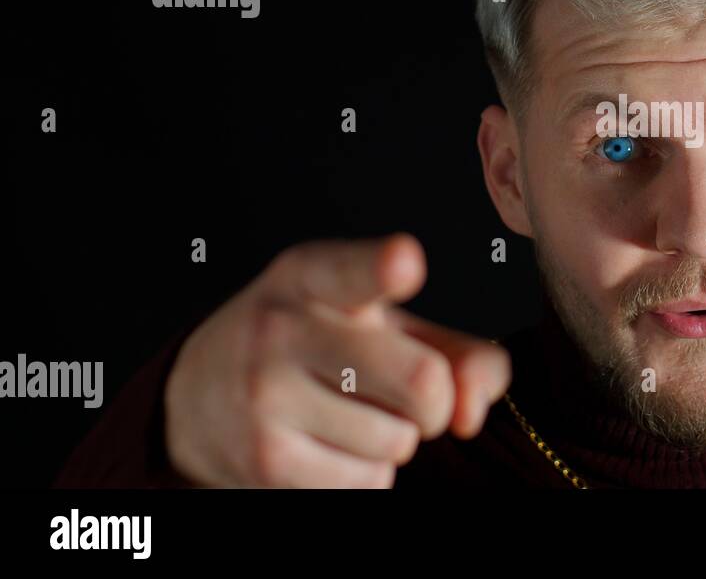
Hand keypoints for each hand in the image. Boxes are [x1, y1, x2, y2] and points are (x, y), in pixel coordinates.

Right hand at [163, 233, 510, 486]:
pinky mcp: (264, 459)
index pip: (351, 271)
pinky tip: (328, 445)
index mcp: (314, 276)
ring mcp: (266, 395)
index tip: (404, 261)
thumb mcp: (382, 323)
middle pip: (421, 380)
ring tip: (346, 412)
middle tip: (406, 393)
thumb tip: (469, 412)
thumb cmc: (323, 346)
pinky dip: (366, 474)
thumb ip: (457, 351)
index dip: (383, 267)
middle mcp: (282, 327)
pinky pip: (369, 482)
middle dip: (434, 402)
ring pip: (398, 441)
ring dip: (393, 438)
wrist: (199, 397)